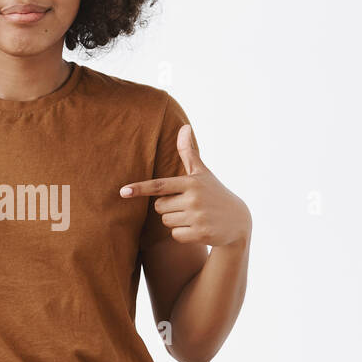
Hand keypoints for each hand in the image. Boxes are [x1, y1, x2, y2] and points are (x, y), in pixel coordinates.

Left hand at [118, 124, 250, 246]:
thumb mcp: (202, 173)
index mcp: (191, 182)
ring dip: (175, 221)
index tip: (123, 192)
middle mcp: (194, 199)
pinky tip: (197, 229)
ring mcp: (197, 217)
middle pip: (159, 207)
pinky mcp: (200, 234)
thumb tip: (184, 126)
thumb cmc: (215, 193)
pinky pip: (175, 235)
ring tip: (194, 216)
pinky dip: (183, 234)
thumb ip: (189, 152)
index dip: (140, 188)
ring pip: (166, 222)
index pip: (159, 186)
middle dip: (168, 207)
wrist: (238, 221)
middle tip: (187, 206)